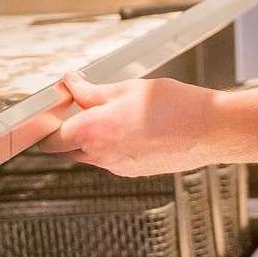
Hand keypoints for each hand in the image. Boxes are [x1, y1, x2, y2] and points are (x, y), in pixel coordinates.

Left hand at [37, 73, 220, 175]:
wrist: (209, 130)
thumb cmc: (174, 106)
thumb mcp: (127, 88)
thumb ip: (92, 90)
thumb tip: (71, 84)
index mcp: (93, 131)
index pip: (51, 139)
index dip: (47, 124)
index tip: (52, 110)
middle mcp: (102, 156)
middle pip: (67, 150)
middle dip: (66, 132)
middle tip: (78, 108)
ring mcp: (118, 168)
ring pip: (90, 155)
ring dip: (90, 138)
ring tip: (112, 113)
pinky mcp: (134, 172)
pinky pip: (111, 160)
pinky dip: (112, 146)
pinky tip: (132, 127)